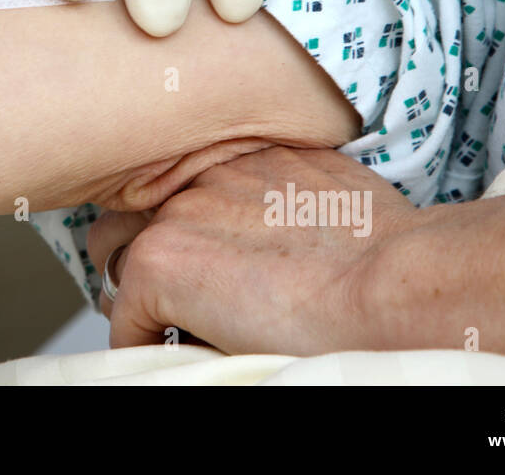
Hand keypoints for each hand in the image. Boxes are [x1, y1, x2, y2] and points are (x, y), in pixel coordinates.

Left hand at [88, 145, 420, 353]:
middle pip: (134, 200)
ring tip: (152, 322)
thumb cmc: (385, 253)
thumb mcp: (333, 194)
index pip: (181, 174)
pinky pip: (124, 313)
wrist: (390, 281)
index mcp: (244, 151)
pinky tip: (168, 352)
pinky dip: (139, 340)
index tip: (189, 248)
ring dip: (128, 287)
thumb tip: (281, 234)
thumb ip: (288, 197)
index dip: (177, 215)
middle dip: (136, 242)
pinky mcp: (158, 261)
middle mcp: (202, 170)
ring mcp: (175, 212)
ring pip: (113, 249)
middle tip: (157, 287)